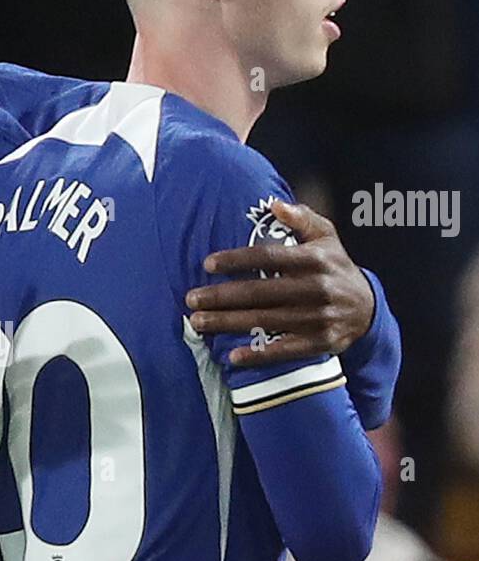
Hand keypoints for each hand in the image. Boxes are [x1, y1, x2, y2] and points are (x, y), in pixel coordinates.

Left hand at [185, 200, 374, 367]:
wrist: (369, 309)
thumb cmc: (336, 267)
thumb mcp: (327, 236)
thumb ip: (302, 218)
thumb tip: (274, 204)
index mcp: (315, 260)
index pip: (269, 258)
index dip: (237, 260)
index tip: (208, 263)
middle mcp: (317, 289)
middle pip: (261, 293)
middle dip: (222, 296)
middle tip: (191, 298)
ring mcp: (319, 318)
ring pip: (266, 321)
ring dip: (229, 323)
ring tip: (198, 322)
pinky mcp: (320, 343)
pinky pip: (285, 351)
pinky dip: (259, 355)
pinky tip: (232, 356)